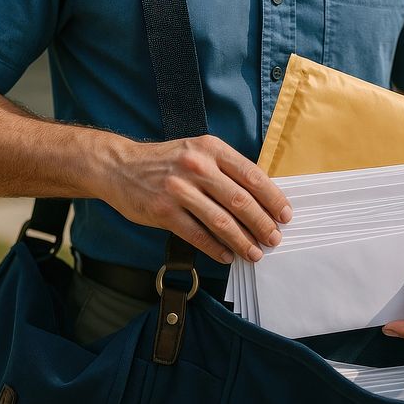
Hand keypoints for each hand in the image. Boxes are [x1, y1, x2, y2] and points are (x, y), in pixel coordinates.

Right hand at [97, 134, 291, 263]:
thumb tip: (262, 197)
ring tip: (255, 253)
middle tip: (274, 239)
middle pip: (240, 201)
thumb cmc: (165, 162)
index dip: (273, 198)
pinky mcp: (163, 211)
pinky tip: (227, 255)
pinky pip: (197, 235)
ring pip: (221, 221)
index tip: (285, 215)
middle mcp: (197, 166)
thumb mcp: (198, 151)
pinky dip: (216, 248)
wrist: (118, 166)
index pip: (252, 176)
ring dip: (243, 241)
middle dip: (262, 224)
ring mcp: (179, 189)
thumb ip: (226, 169)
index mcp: (211, 149)